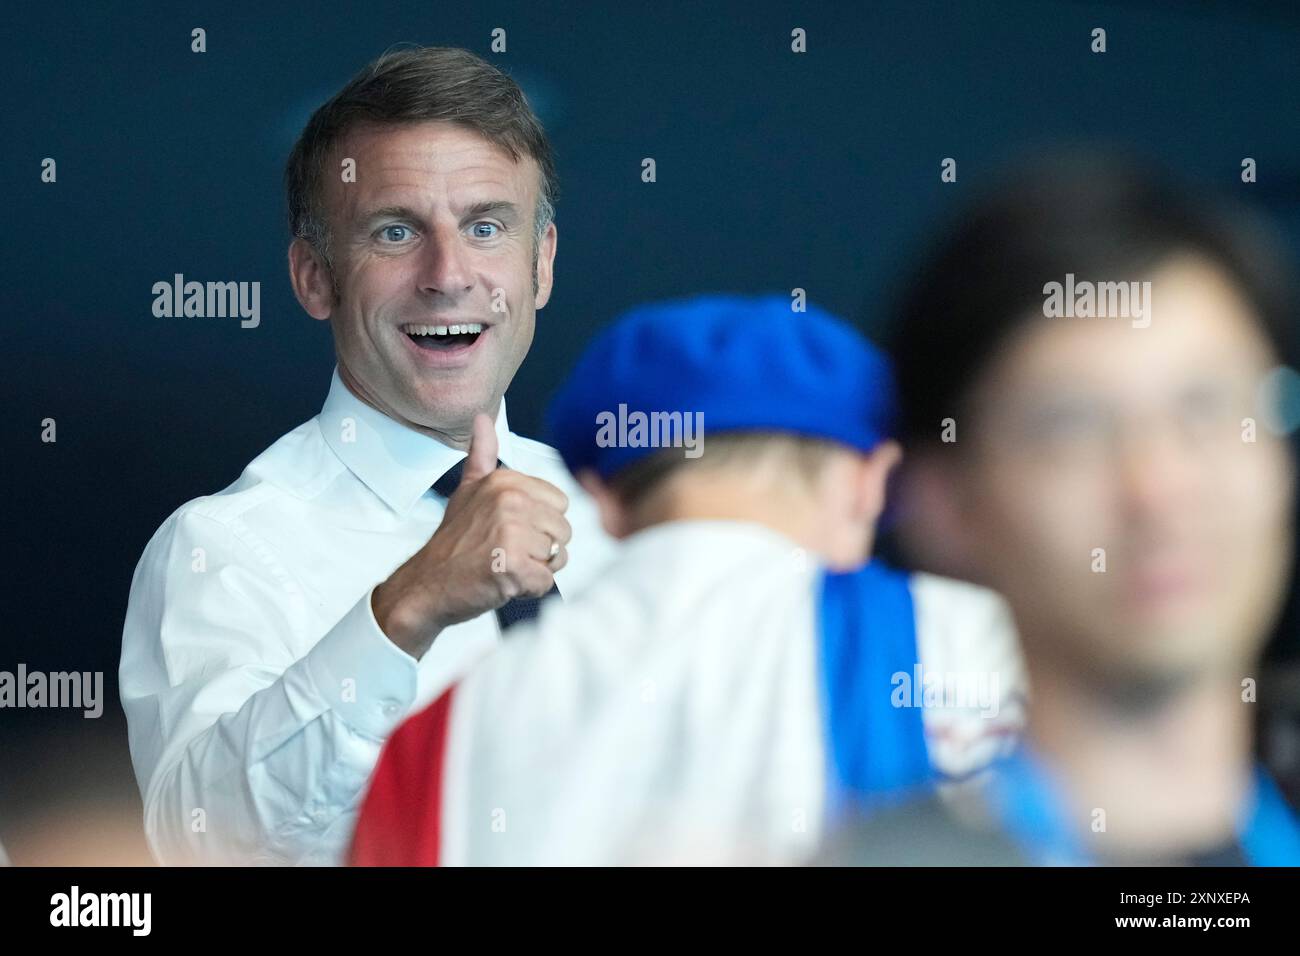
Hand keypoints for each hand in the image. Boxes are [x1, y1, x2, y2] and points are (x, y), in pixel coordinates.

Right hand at [371, 413, 570, 657]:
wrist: (427, 585)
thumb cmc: (453, 542)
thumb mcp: (467, 490)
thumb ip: (483, 455)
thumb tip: (483, 418)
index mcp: (506, 481)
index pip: (560, 503)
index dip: (540, 523)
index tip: (512, 530)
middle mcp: (510, 502)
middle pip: (562, 531)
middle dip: (540, 548)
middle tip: (507, 551)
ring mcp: (511, 534)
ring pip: (557, 557)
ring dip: (536, 569)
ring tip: (505, 564)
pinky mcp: (513, 567)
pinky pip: (546, 581)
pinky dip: (529, 588)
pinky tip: (504, 581)